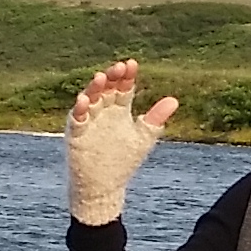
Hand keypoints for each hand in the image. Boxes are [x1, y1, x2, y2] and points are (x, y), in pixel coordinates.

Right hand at [66, 62, 179, 223]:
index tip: (132, 64)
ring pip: (90, 97)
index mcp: (119, 108)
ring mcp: (89, 119)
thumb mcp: (144, 137)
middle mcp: (103, 110)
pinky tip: (84, 100)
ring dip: (94, 87)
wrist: (105, 185)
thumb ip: (156, 118)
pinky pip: (76, 117)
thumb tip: (174, 100)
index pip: (123, 86)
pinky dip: (79, 108)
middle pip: (106, 87)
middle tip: (119, 68)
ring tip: (101, 77)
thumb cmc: (125, 161)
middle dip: (111, 76)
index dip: (127, 75)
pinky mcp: (76, 132)